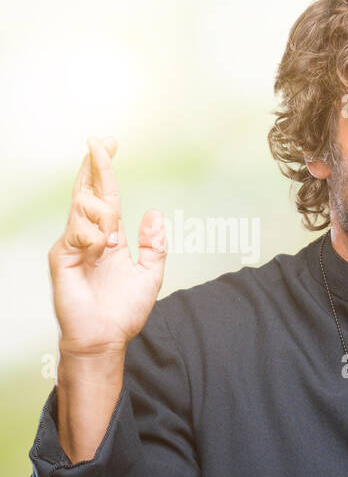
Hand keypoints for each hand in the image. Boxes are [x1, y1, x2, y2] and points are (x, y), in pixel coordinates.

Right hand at [49, 136, 167, 358]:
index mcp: (110, 237)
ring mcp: (74, 245)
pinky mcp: (62, 256)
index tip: (110, 144)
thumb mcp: (150, 274)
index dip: (107, 170)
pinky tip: (99, 252)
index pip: (108, 196)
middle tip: (100, 140)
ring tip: (110, 241)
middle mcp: (90, 236)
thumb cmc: (124, 310)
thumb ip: (154, 245)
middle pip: (90, 191)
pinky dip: (94, 238)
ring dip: (103, 215)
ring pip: (85, 209)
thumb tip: (156, 214)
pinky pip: (79, 233)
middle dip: (95, 165)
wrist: (105, 336)